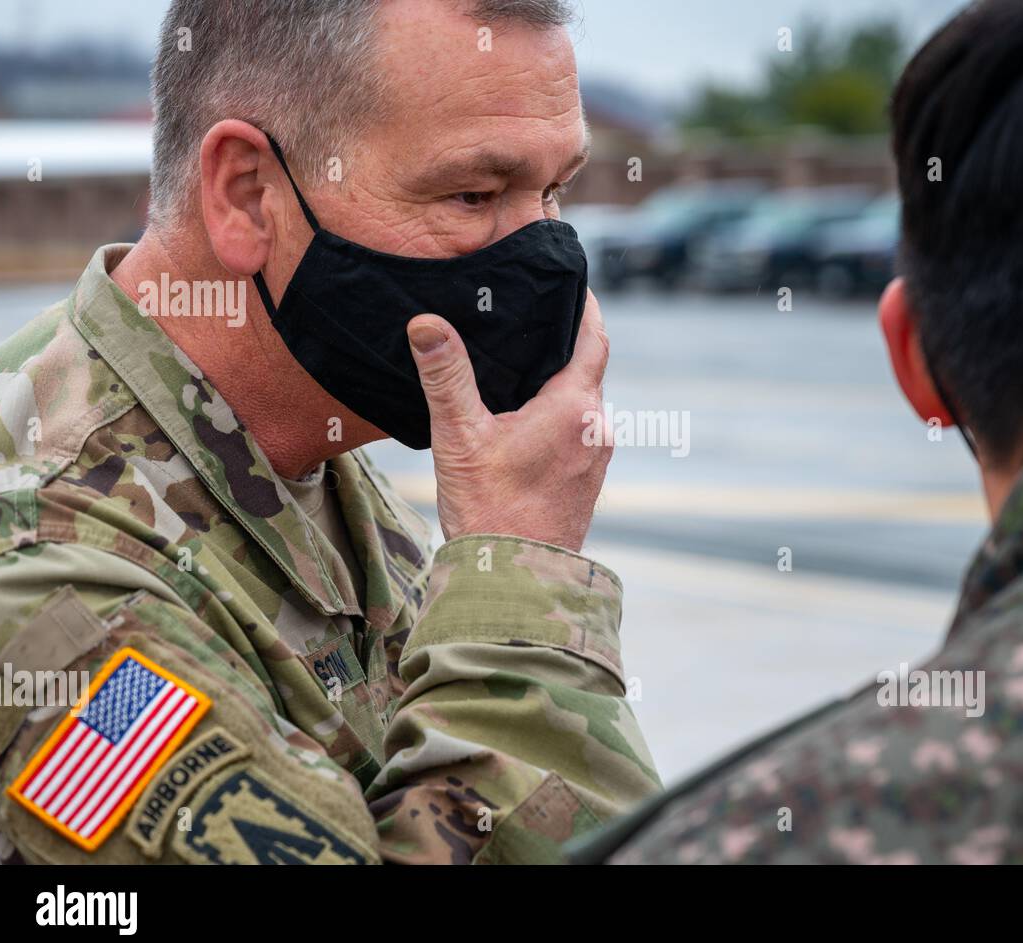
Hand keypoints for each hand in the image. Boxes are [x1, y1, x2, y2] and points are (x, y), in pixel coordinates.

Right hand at [406, 290, 610, 551]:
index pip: (592, 337)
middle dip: (561, 343)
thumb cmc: (491, 510)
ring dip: (558, 382)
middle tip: (529, 314)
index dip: (583, 305)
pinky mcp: (587, 480)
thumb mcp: (460, 436)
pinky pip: (578, 430)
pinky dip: (558, 414)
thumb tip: (426, 323)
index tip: (569, 280)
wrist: (517, 581)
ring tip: (521, 362)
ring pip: (581, 402)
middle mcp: (596, 427)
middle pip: (586, 368)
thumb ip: (446, 375)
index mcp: (575, 407)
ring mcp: (596, 457)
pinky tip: (524, 417)